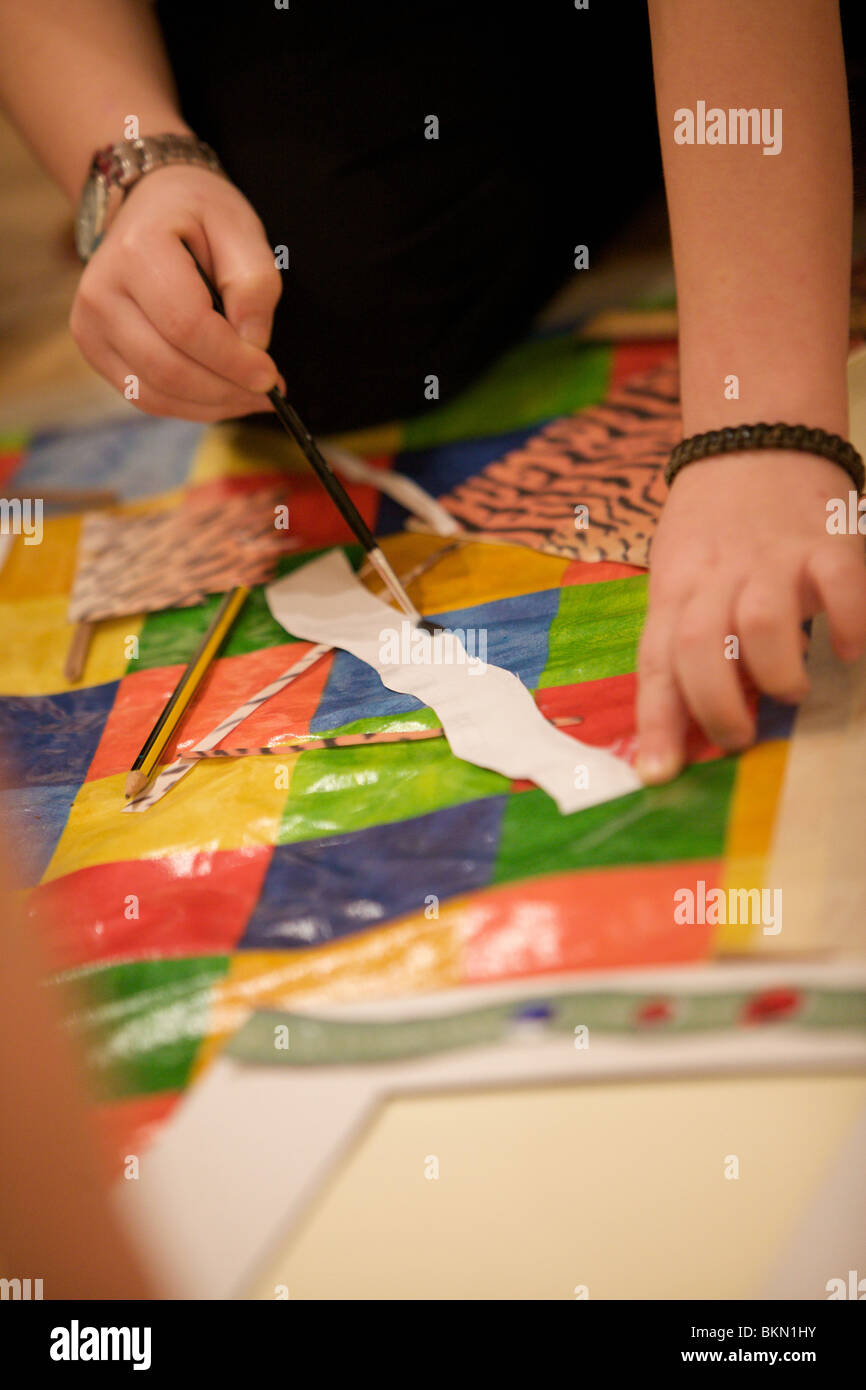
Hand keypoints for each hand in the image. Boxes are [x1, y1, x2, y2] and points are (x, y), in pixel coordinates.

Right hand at [69, 164, 284, 420]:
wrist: (147, 206)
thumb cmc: (197, 214)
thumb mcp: (240, 228)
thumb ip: (254, 284)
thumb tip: (253, 345)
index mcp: (136, 252)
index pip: (186, 326)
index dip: (233, 361)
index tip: (271, 377)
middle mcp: (100, 292)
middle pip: (169, 368)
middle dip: (227, 390)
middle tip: (269, 391)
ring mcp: (90, 325)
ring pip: (156, 393)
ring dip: (212, 405)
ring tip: (250, 395)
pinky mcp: (94, 350)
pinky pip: (145, 398)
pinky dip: (189, 406)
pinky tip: (220, 395)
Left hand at [636, 450, 865, 781]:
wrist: (754, 435)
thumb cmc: (711, 527)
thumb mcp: (680, 578)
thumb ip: (682, 643)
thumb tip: (681, 729)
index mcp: (675, 590)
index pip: (656, 661)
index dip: (655, 722)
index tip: (656, 774)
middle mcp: (716, 575)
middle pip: (700, 645)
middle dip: (716, 706)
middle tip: (737, 737)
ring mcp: (772, 556)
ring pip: (761, 620)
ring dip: (775, 671)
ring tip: (790, 692)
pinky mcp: (826, 538)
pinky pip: (839, 581)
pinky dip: (849, 621)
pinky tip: (850, 649)